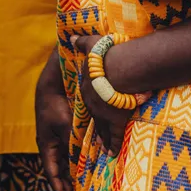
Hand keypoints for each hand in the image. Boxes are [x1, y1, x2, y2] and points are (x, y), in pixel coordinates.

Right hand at [35, 48, 74, 190]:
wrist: (53, 82)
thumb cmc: (55, 103)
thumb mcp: (65, 125)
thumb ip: (72, 142)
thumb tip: (83, 160)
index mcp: (46, 144)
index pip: (52, 172)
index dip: (59, 188)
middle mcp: (52, 143)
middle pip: (60, 169)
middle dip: (67, 184)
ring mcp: (59, 136)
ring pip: (68, 161)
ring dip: (75, 173)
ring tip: (85, 187)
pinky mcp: (67, 129)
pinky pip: (74, 150)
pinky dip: (80, 160)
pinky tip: (90, 166)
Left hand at [72, 35, 135, 155]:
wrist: (119, 69)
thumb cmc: (106, 57)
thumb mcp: (91, 45)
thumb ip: (81, 43)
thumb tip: (71, 38)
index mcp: (87, 86)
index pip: (88, 97)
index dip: (91, 104)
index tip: (92, 109)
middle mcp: (92, 101)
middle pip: (93, 116)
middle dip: (96, 125)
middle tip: (96, 135)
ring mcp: (103, 112)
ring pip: (102, 128)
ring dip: (103, 139)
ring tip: (104, 149)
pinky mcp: (115, 120)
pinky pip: (113, 136)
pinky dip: (113, 145)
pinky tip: (112, 153)